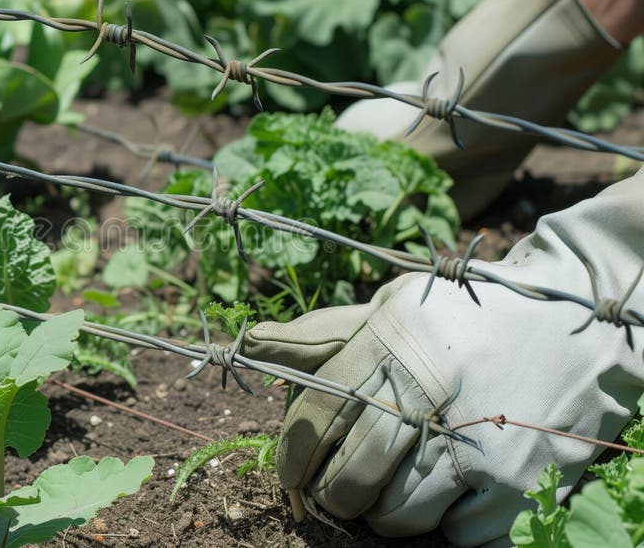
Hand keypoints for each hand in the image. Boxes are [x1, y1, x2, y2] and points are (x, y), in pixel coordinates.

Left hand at [244, 170, 643, 545]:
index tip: (287, 472)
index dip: (292, 451)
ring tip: (388, 492)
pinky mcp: (523, 482)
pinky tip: (447, 493)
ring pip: (399, 515)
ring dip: (381, 515)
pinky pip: (456, 537)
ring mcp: (482, 443)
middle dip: (333, 494)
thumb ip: (324, 333)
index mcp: (397, 341)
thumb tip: (252, 343)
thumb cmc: (468, 315)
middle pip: (352, 474)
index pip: (319, 411)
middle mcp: (435, 392)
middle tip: (337, 490)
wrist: (580, 321)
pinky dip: (442, 525)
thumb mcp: (396, 306)